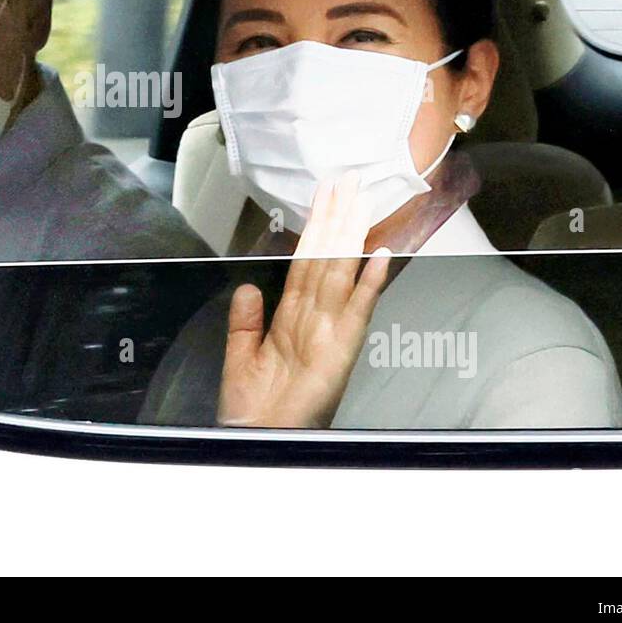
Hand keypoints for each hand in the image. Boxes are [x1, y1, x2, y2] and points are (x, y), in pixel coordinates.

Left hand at [217, 172, 391, 428]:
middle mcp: (313, 320)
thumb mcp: (240, 356)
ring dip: (351, 236)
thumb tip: (248, 286)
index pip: (304, 262)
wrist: (257, 441)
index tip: (323, 195)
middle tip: (347, 181)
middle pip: (326, 258)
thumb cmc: (254, 411)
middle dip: (336, 219)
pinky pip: (356, 311)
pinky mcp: (339, 352)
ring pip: (340, 274)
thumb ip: (245, 320)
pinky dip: (369, 284)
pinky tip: (381, 257)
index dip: (313, 227)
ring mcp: (329, 333)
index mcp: (291, 320)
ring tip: (361, 202)